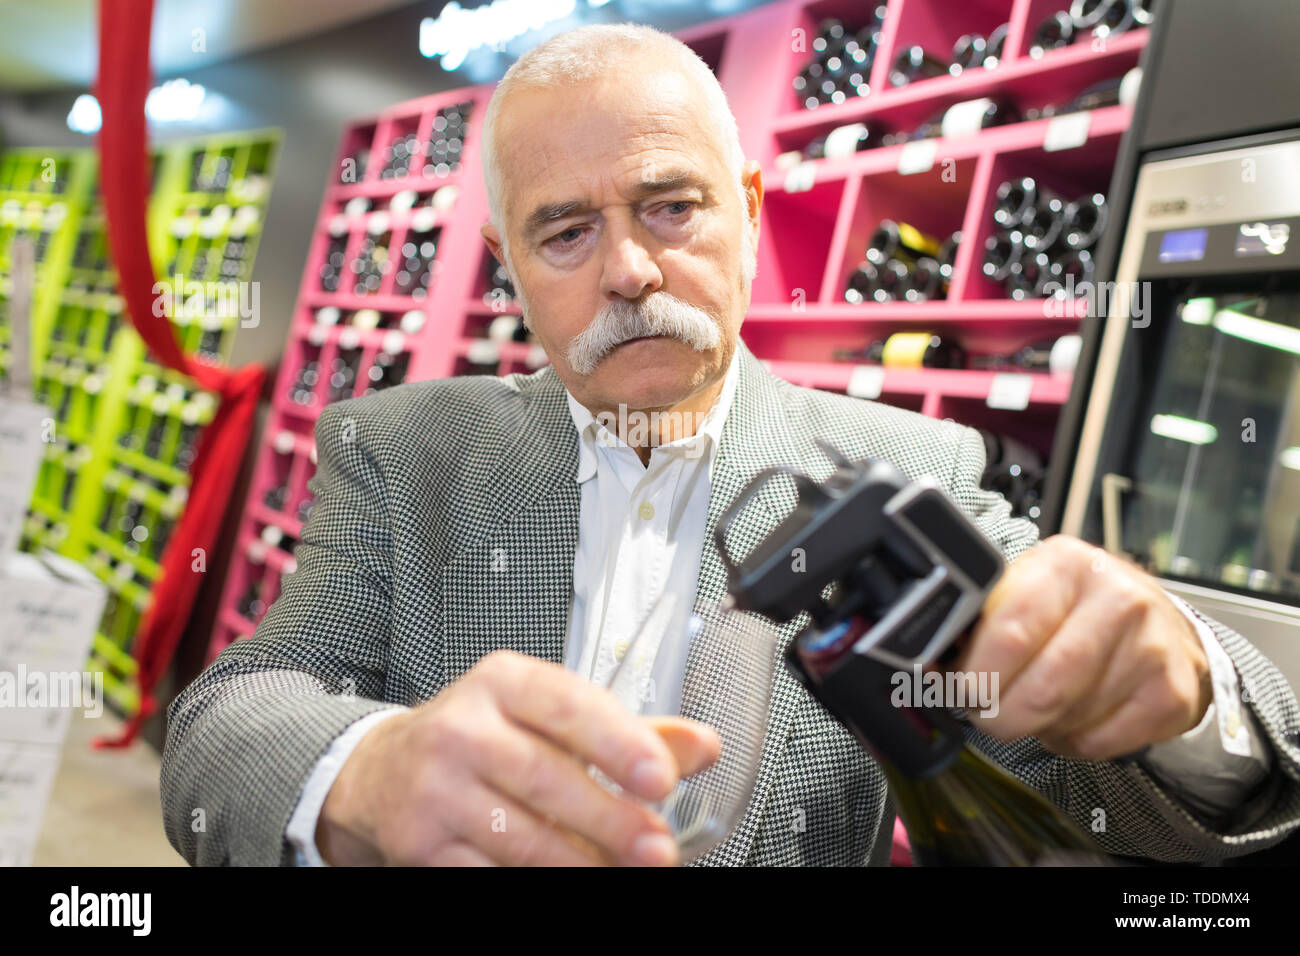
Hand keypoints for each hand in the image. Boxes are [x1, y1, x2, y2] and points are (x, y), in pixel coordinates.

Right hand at [315, 649, 720, 865]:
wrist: (383, 771)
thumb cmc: (483, 737)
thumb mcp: (549, 717)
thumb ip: (628, 731)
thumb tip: (703, 747)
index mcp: (503, 682)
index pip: (567, 706)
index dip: (618, 742)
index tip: (662, 777)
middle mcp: (462, 727)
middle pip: (545, 777)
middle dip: (609, 819)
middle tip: (657, 847)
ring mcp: (435, 788)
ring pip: (519, 835)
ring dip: (580, 862)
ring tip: (622, 870)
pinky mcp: (418, 842)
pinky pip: (487, 871)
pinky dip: (534, 880)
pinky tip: (572, 876)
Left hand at [951, 535, 1211, 761]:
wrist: (1161, 626)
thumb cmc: (1076, 611)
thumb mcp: (1025, 593)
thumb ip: (979, 623)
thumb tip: (927, 667)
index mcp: (1064, 565)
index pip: (1010, 631)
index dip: (975, 675)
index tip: (958, 692)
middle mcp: (1117, 597)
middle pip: (1042, 685)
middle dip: (1001, 714)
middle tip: (988, 716)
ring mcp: (1152, 645)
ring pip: (1070, 717)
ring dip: (1039, 726)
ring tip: (1037, 705)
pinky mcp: (1172, 691)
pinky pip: (1102, 742)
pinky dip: (1073, 742)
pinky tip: (1073, 717)